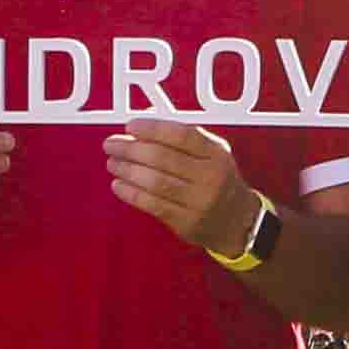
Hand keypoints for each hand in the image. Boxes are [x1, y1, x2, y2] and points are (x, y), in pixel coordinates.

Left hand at [101, 118, 258, 254]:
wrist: (238, 221)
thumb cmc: (217, 180)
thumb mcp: (213, 153)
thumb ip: (184, 138)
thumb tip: (144, 126)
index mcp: (216, 154)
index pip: (182, 135)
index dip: (153, 129)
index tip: (130, 126)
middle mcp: (210, 177)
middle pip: (163, 158)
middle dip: (131, 149)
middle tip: (111, 144)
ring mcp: (198, 202)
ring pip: (155, 182)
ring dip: (127, 170)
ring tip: (112, 163)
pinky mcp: (186, 222)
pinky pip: (153, 205)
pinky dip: (131, 194)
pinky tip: (118, 185)